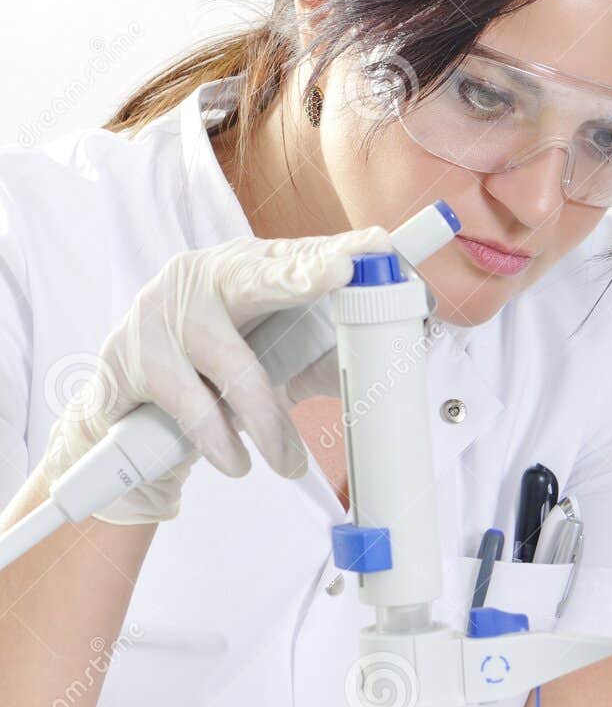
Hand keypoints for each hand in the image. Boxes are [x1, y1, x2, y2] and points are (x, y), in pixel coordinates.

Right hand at [40, 226, 392, 522]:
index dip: (333, 253)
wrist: (127, 416)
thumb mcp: (270, 363)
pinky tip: (235, 460)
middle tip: (340, 273)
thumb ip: (321, 360)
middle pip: (254, 278)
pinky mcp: (128, 357)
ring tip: (288, 462)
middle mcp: (201, 278)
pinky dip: (219, 440)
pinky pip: (187, 404)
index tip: (372, 245)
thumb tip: (390, 366)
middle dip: (298, 276)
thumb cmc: (213, 376)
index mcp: (243, 270)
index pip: (293, 257)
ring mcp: (159, 312)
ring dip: (266, 422)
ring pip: (230, 365)